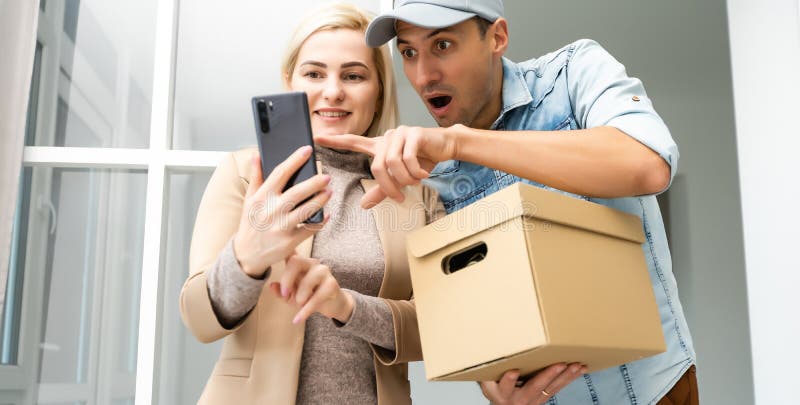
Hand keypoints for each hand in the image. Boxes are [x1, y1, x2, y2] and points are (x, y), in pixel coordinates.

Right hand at [233, 146, 330, 277]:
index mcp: (261, 197)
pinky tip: (327, 214)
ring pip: (305, 211)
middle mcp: (271, 211)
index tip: (308, 149)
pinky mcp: (289, 242)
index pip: (279, 173)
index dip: (294, 160)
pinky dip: (320, 221)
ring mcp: (280, 227)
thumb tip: (257, 155)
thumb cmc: (250, 223)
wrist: (246, 254)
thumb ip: (255, 177)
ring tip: (329, 192)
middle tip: (326, 176)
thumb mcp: (249, 200)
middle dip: (314, 183)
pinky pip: (309, 229)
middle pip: (296, 192)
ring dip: (320, 201)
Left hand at [268, 254, 353, 323]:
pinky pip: (316, 298)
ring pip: (307, 281)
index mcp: (300, 262)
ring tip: (299, 304)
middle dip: (287, 279)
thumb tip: (271, 286)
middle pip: (296, 261)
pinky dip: (305, 311)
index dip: (280, 253)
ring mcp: (323, 272)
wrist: (331, 305)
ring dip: (300, 297)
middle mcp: (312, 263)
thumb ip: (280, 291)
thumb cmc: (308, 297)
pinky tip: (297, 319)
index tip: (270, 261)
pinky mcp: (332, 285)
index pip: (289, 253)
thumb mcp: (291, 296)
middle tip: (284, 294)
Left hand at [315, 125, 459, 206]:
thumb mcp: (401, 178)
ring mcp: (400, 133)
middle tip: (400, 197)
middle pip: (377, 166)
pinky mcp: (414, 133)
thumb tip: (364, 205)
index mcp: (380, 146)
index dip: (335, 142)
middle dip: (389, 186)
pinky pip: (408, 158)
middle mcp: (386, 137)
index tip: (316, 140)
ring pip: (393, 163)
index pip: (353, 142)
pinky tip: (424, 174)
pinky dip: (415, 171)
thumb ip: (383, 190)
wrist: (446, 146)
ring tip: (416, 182)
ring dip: (405, 179)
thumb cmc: (422, 160)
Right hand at [479, 363, 586, 404]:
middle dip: (548, 375)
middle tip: (559, 365)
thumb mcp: (487, 382)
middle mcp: (520, 398)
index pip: (506, 386)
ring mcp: (535, 399)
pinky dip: (570, 378)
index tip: (513, 371)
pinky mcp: (545, 397)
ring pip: (551, 387)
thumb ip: (488, 370)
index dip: (509, 379)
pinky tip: (580, 369)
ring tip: (576, 365)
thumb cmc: (496, 390)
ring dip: (565, 376)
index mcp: (503, 393)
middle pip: (535, 387)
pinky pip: (559, 387)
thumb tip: (487, 345)